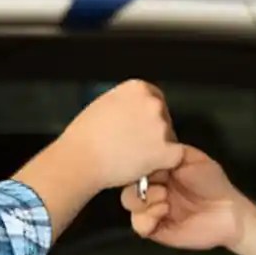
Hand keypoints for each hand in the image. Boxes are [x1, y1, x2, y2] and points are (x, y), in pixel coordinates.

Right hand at [57, 79, 183, 191]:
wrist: (80, 159)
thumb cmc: (84, 136)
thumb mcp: (104, 103)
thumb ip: (125, 103)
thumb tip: (134, 110)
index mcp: (137, 88)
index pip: (155, 98)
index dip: (148, 116)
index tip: (142, 126)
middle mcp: (152, 103)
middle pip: (163, 117)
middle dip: (153, 131)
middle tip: (136, 145)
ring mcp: (160, 126)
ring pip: (169, 138)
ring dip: (157, 147)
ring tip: (134, 157)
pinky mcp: (165, 149)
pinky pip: (175, 157)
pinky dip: (164, 164)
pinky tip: (147, 166)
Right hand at [119, 145, 248, 250]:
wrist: (228, 213)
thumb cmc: (213, 183)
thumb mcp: (193, 159)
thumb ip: (169, 153)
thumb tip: (149, 149)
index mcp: (160, 170)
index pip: (137, 164)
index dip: (138, 164)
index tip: (149, 166)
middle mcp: (153, 188)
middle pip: (127, 184)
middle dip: (138, 185)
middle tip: (160, 187)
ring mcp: (153, 209)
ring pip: (130, 204)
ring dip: (143, 201)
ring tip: (164, 201)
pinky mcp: (157, 229)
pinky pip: (138, 226)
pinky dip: (145, 219)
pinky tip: (163, 213)